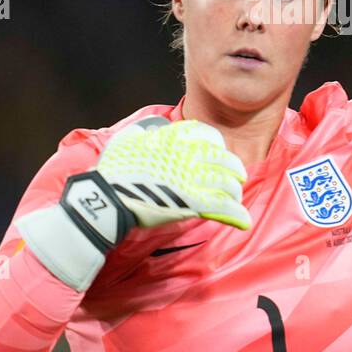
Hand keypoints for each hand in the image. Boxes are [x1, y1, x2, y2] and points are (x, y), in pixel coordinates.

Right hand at [94, 117, 251, 230]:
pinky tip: (244, 221)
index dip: (218, 146)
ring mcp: (192, 178)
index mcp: (175, 137)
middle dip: (234, 169)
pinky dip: (236, 214)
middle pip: (223, 159)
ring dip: (234, 192)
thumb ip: (147, 131)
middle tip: (238, 176)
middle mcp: (188, 155)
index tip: (219, 153)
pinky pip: (222, 207)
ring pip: (226, 183)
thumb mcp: (129, 138)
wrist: (107, 196)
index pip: (209, 135)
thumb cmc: (114, 167)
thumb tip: (155, 130)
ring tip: (236, 198)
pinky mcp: (191, 202)